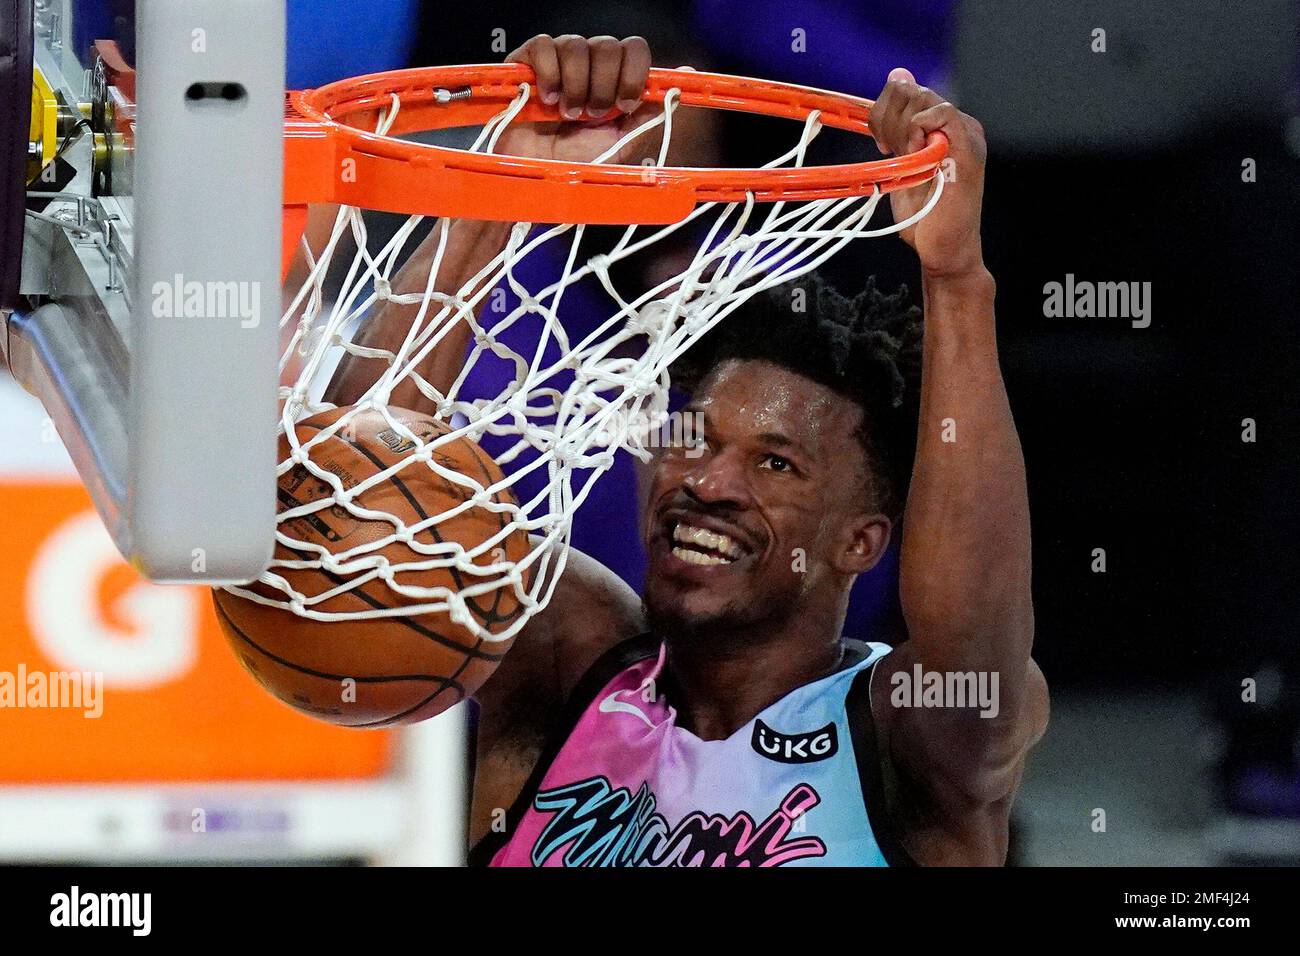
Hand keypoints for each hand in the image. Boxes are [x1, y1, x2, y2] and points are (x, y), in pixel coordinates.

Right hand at [499, 34, 662, 165]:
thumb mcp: (619, 141)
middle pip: (609, 45)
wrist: (534, 174)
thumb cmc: (574, 161)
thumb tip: (686, 73)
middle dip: (603, 86)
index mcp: (614, 78)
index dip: (632, 73)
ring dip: (576, 86)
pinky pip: (545, 45)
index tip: (623, 105)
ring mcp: (559, 59)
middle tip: (590, 115)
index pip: (635, 49)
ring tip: (566, 115)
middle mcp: (590, 63)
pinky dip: (550, 74)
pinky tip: (546, 100)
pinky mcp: (527, 59)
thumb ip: (648, 110)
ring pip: (578, 45)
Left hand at [868, 68, 987, 280]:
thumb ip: (899, 128)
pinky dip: (919, 128)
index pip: (909, 90)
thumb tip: (898, 76)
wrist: (944, 249)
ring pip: (922, 98)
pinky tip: (914, 154)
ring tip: (904, 159)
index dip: (885, 110)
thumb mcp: (903, 163)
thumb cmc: (925, 216)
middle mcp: (957, 125)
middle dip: (888, 119)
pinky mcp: (967, 147)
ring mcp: (965, 134)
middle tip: (888, 151)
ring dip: (901, 128)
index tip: (881, 142)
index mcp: (943, 128)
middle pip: (912, 91)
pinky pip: (942, 113)